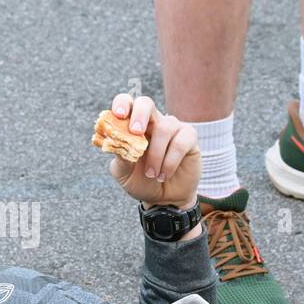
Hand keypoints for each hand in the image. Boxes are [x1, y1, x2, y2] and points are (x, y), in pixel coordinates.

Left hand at [105, 93, 200, 209]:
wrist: (162, 200)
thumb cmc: (140, 182)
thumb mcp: (123, 173)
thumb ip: (119, 157)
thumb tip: (114, 142)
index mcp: (132, 126)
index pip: (127, 104)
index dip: (122, 104)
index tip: (118, 115)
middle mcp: (153, 122)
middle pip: (146, 103)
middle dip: (140, 114)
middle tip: (135, 132)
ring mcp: (173, 128)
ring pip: (165, 127)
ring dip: (156, 154)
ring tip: (151, 174)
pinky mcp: (189, 138)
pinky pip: (180, 142)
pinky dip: (170, 161)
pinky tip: (164, 174)